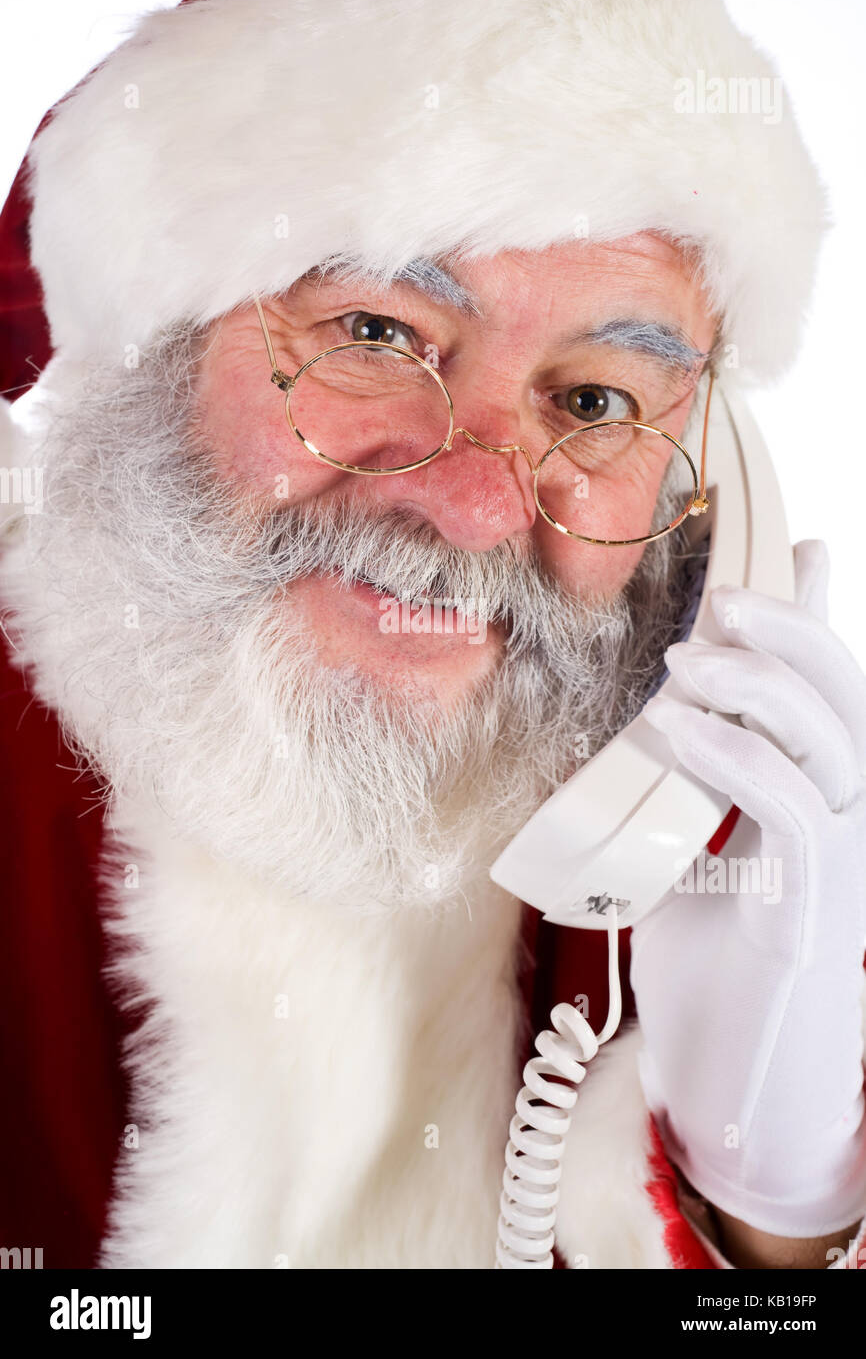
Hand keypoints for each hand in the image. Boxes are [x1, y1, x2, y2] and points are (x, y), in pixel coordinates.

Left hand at [630, 540, 865, 1238]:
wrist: (728, 1082)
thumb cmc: (709, 966)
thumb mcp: (693, 852)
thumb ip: (692, 793)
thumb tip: (654, 724)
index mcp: (820, 800)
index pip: (834, 693)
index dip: (819, 619)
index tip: (799, 549)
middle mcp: (847, 824)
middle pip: (848, 699)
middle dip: (794, 631)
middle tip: (725, 595)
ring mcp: (838, 870)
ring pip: (833, 744)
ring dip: (763, 686)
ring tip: (691, 656)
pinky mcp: (806, 916)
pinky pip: (796, 814)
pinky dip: (738, 757)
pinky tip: (680, 727)